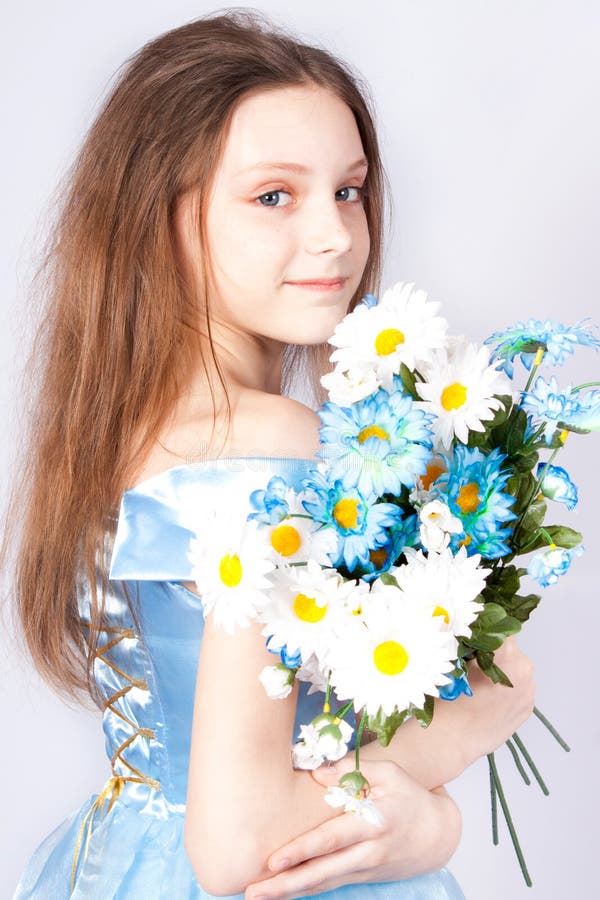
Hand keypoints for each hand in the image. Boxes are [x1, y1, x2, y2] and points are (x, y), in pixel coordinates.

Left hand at [243, 758, 460, 899]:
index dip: (301, 851)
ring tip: (257, 895)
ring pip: (323, 883)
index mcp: (373, 822)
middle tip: (253, 891)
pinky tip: (283, 892)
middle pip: (321, 872)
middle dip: (286, 884)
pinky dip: (306, 890)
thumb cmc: (410, 796)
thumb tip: (315, 772)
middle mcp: (368, 851)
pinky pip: (330, 884)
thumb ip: (352, 771)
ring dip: (289, 892)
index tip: (273, 860)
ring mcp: (365, 868)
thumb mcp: (389, 773)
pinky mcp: (364, 876)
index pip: (331, 840)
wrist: (439, 834)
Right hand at [451, 635, 535, 765]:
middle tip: (474, 666)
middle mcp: (525, 669)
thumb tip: (475, 632)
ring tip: (480, 687)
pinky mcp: (528, 709)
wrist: (451, 738)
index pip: (500, 627)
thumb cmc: (450, 697)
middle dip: (495, 654)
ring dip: (502, 673)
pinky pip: (519, 690)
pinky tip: (488, 700)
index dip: (485, 632)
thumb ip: (472, 643)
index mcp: (508, 652)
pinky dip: (506, 691)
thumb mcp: (456, 658)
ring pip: (516, 671)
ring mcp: (530, 691)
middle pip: (510, 650)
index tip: (474, 639)